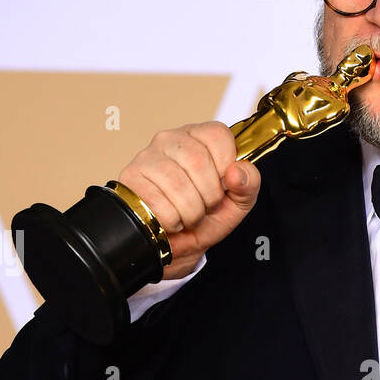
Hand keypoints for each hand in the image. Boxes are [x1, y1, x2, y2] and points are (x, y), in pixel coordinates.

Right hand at [116, 121, 260, 278]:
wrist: (178, 244)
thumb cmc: (206, 218)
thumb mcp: (237, 202)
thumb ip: (249, 183)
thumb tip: (238, 172)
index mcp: (198, 137)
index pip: (218, 135)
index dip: (225, 166)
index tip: (222, 184)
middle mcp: (170, 140)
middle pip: (198, 161)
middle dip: (209, 196)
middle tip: (205, 205)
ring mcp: (147, 157)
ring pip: (178, 184)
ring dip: (191, 212)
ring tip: (188, 214)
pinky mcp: (131, 178)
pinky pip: (158, 202)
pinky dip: (171, 220)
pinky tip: (170, 218)